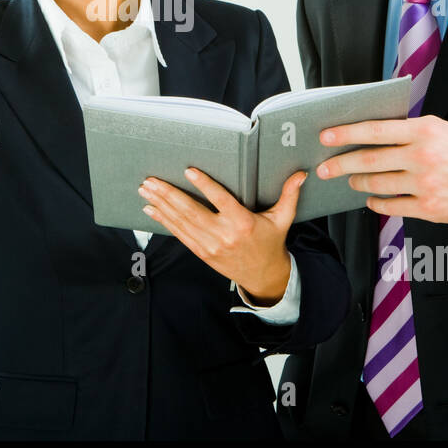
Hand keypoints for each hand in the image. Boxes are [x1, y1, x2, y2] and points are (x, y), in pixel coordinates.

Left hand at [138, 167, 306, 304]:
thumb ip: (289, 195)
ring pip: (181, 222)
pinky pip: (179, 234)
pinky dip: (164, 221)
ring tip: (146, 189)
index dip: (204, 185)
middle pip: (192, 211)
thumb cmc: (271, 243)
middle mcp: (223, 235)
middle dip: (169, 194)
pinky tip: (151, 209)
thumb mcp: (282, 219)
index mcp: (243, 223)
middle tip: (151, 179)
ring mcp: (210, 245)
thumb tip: (301, 174)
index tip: (189, 171)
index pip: (221, 200)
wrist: (263, 276)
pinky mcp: (202, 252)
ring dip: (161, 205)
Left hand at [317, 115, 447, 224]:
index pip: (375, 130)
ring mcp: (425, 184)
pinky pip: (391, 206)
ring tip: (351, 179)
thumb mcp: (439, 129)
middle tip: (324, 168)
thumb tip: (368, 134)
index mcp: (424, 131)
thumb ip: (407, 131)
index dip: (346, 133)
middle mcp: (423, 156)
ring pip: (377, 184)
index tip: (325, 137)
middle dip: (340, 164)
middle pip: (369, 160)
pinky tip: (372, 198)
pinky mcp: (429, 208)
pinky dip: (376, 202)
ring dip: (359, 182)